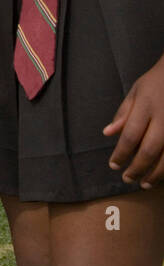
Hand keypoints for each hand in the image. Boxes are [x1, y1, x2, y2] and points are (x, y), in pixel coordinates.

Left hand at [105, 59, 163, 188]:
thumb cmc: (158, 81)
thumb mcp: (137, 91)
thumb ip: (124, 113)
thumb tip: (108, 133)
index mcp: (148, 106)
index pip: (130, 135)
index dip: (121, 153)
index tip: (113, 165)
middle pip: (150, 150)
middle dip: (138, 168)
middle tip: (127, 179)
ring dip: (157, 174)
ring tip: (145, 183)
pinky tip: (163, 174)